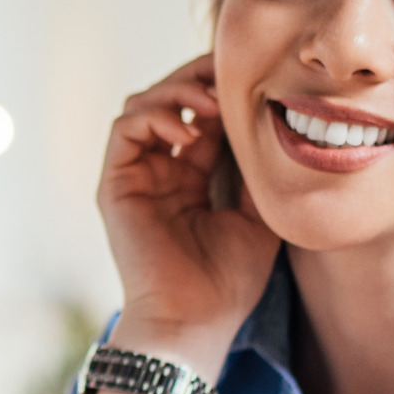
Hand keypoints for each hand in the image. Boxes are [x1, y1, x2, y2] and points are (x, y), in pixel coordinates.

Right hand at [99, 55, 280, 365]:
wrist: (195, 320)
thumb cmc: (228, 281)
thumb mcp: (261, 216)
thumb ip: (260, 172)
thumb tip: (277, 125)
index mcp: (192, 174)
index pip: (202, 113)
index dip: (223, 88)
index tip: (256, 78)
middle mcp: (160, 168)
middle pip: (170, 98)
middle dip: (199, 78)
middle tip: (229, 73)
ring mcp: (136, 175)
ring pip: (144, 104)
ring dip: (177, 93)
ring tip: (211, 105)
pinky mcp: (115, 184)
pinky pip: (125, 128)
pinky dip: (155, 117)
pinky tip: (188, 133)